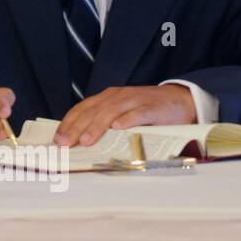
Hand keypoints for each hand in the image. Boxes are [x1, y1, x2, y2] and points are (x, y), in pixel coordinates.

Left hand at [54, 84, 195, 145]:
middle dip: (78, 127)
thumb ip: (106, 123)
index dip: (69, 122)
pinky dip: (128, 120)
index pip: (83, 108)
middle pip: (94, 111)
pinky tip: (118, 128)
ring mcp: (136, 101)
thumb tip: (82, 143)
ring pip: (112, 112)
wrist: (182, 100)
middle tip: (66, 143)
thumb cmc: (148, 110)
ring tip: (86, 141)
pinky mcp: (153, 108)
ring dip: (97, 127)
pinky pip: (138, 113)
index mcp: (109, 98)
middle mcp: (119, 97)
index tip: (58, 138)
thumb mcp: (123, 113)